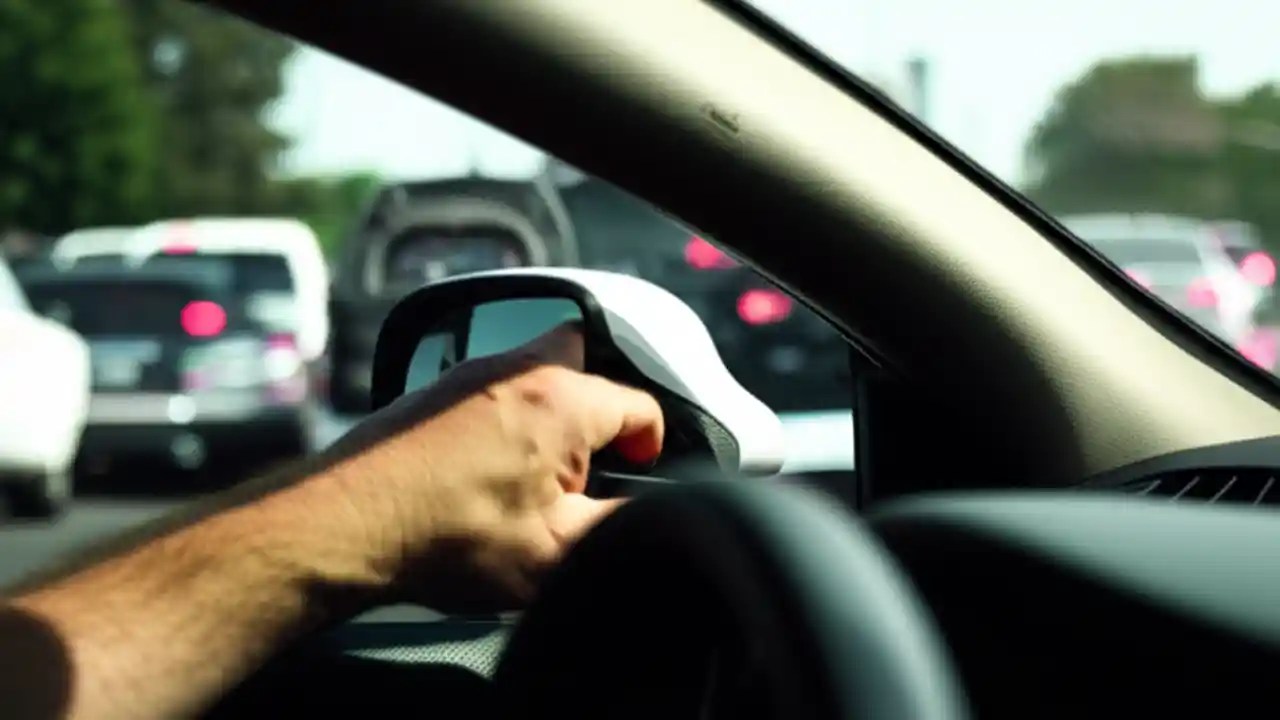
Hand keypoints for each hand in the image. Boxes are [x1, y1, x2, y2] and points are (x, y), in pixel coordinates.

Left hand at [320, 323, 664, 612]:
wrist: (348, 526)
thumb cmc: (447, 538)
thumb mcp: (555, 553)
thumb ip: (617, 527)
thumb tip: (650, 515)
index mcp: (563, 402)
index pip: (640, 405)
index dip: (651, 444)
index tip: (638, 471)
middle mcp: (520, 370)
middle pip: (587, 358)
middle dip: (601, 405)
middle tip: (593, 459)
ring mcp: (472, 374)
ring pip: (538, 367)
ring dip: (553, 410)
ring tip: (540, 471)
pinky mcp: (435, 388)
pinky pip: (495, 384)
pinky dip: (511, 413)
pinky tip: (493, 467)